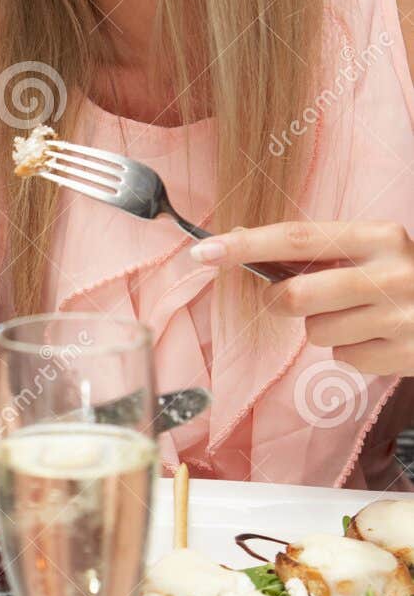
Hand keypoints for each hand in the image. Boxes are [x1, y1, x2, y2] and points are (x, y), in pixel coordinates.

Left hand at [191, 220, 413, 374]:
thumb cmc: (399, 277)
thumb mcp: (369, 251)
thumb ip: (316, 250)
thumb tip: (241, 243)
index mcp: (377, 237)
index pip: (295, 239)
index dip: (244, 246)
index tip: (203, 251)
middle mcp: (390, 274)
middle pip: (296, 296)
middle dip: (280, 302)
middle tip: (291, 298)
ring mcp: (399, 317)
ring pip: (316, 333)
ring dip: (322, 329)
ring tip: (357, 316)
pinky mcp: (403, 354)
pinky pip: (343, 358)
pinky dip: (350, 350)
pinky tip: (375, 336)